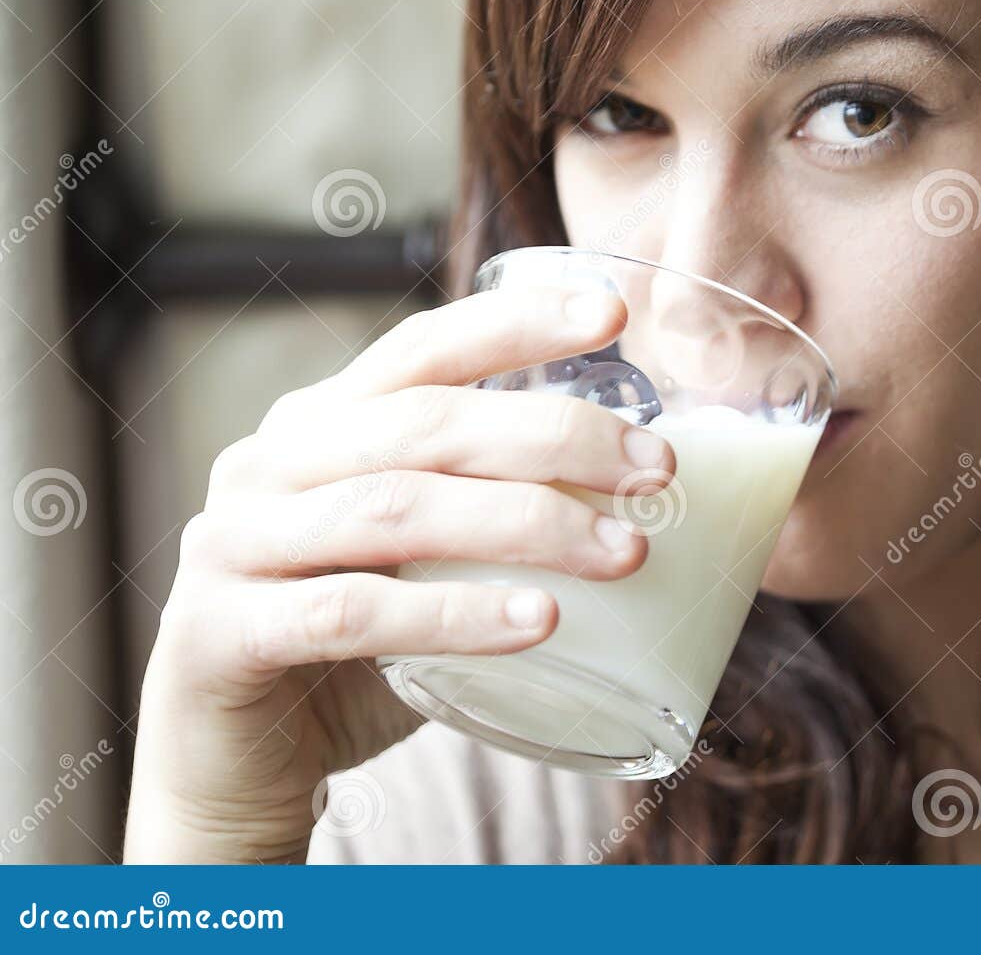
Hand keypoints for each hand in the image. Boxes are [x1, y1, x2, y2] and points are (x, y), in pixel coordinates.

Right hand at [123, 286, 674, 862]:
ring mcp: (235, 546)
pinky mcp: (221, 635)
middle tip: (657, 472)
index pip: (423, 348)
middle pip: (425, 423)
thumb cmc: (356, 651)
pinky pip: (353, 614)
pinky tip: (539, 623)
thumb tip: (638, 477)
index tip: (614, 315)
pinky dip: (455, 615)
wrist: (236, 769)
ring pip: (398, 509)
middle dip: (556, 437)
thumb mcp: (419, 556)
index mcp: (318, 424)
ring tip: (624, 553)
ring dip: (527, 525)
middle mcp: (267, 465)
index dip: (518, 323)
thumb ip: (483, 503)